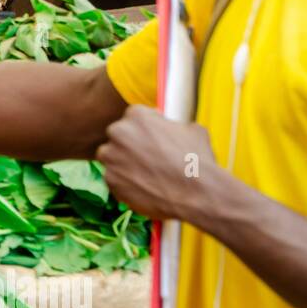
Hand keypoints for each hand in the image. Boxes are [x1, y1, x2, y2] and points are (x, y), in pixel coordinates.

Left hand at [96, 104, 219, 221]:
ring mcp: (111, 156)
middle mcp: (118, 132)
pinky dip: (124, 182)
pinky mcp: (110, 179)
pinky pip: (113, 178)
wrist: (196, 193)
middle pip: (119, 136)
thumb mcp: (192, 130)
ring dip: (123, 163)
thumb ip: (174, 125)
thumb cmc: (197, 159)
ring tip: (144, 174)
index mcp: (137, 115)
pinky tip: (142, 187)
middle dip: (130, 145)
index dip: (145, 129)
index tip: (153, 139)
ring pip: (111, 157)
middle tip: (148, 158)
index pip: (134, 117)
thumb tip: (173, 129)